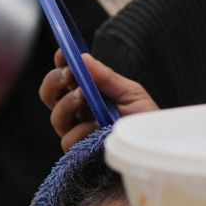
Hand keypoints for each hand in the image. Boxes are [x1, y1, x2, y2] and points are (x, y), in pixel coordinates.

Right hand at [38, 50, 157, 150]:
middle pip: (50, 94)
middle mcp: (78, 111)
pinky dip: (81, 130)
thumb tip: (83, 57)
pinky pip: (69, 139)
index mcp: (87, 93)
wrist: (155, 146)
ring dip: (66, 103)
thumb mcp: (130, 93)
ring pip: (56, 116)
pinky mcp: (81, 152)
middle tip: (69, 74)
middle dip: (54, 80)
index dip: (60, 62)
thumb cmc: (143, 120)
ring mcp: (77, 132)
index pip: (65, 75)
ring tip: (83, 95)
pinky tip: (96, 127)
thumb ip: (106, 77)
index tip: (63, 53)